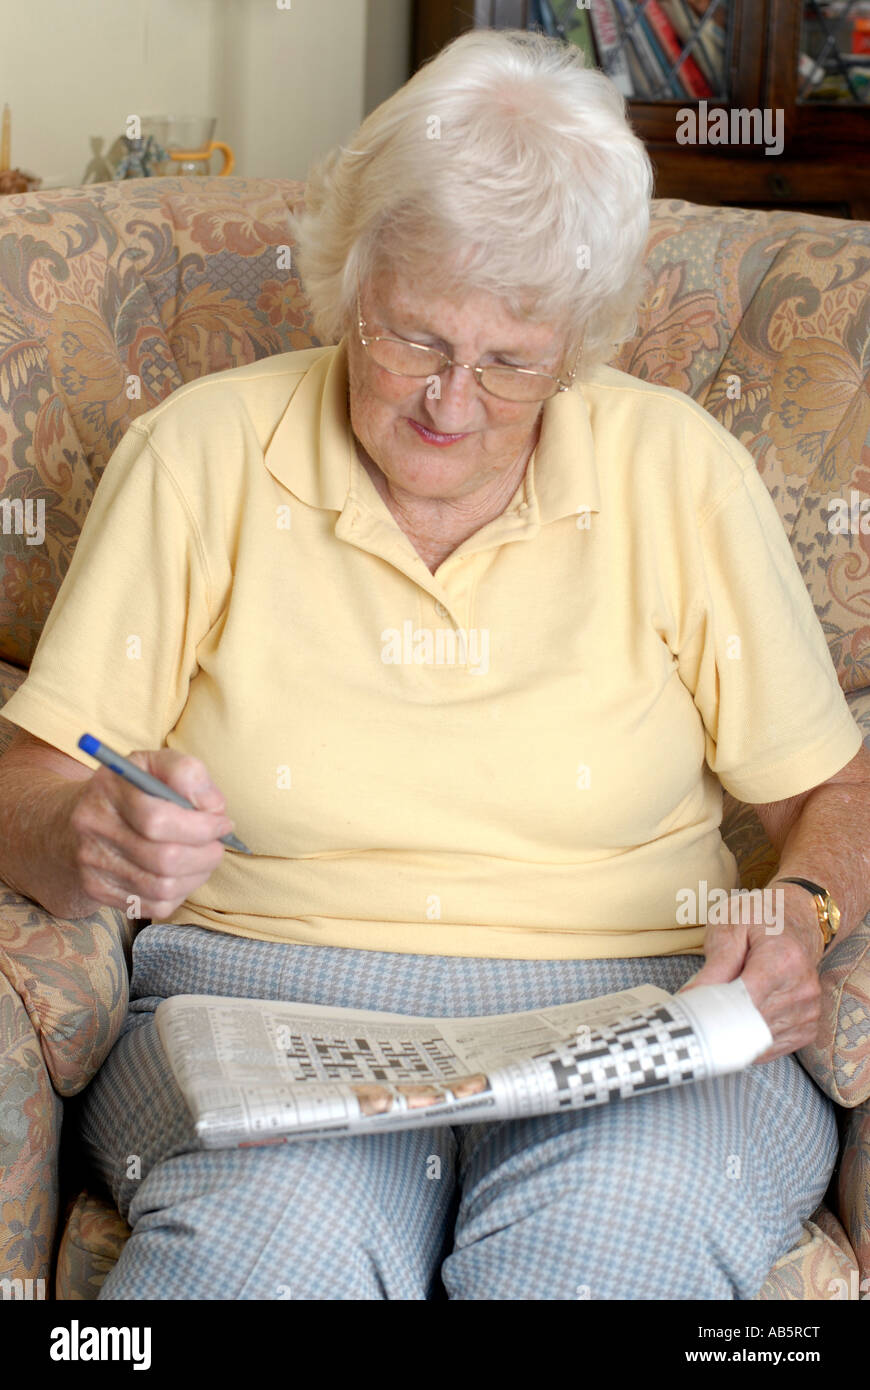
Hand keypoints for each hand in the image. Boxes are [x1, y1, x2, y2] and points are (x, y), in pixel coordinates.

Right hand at [63, 749, 233, 919]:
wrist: (75, 822)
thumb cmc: (131, 791)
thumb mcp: (154, 765)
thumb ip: (186, 772)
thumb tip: (213, 806)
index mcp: (108, 787)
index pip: (158, 820)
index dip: (201, 826)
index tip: (222, 823)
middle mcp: (93, 825)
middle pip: (164, 859)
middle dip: (205, 855)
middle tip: (218, 846)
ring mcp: (92, 862)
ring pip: (163, 887)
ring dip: (197, 875)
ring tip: (204, 859)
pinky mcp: (97, 889)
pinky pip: (154, 905)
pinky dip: (180, 893)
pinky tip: (181, 874)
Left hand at [679, 884, 824, 1064]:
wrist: (799, 921)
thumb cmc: (762, 919)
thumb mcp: (731, 927)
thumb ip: (715, 966)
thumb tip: (691, 999)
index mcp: (783, 960)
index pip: (744, 1001)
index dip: (713, 1010)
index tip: (690, 1011)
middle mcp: (803, 990)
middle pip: (750, 1023)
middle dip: (719, 1022)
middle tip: (697, 1013)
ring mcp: (809, 1012)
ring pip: (759, 1040)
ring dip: (735, 1033)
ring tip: (720, 1012)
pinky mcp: (808, 1028)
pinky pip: (771, 1048)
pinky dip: (751, 1041)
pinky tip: (740, 1022)